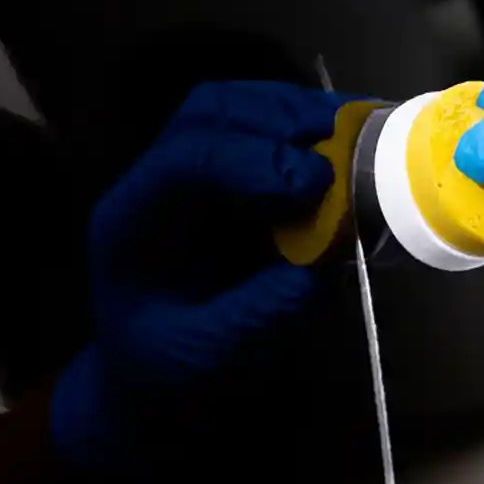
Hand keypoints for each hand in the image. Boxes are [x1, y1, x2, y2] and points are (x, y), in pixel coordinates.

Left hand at [51, 81, 350, 468]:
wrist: (151, 375)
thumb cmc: (166, 367)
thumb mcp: (206, 355)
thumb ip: (259, 312)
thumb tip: (324, 267)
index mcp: (130, 223)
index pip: (185, 159)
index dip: (252, 159)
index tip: (314, 182)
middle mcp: (154, 182)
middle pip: (208, 112)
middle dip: (279, 119)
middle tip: (342, 144)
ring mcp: (188, 172)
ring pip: (235, 107)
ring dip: (296, 114)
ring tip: (353, 134)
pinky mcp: (224, 176)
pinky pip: (260, 129)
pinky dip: (305, 128)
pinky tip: (344, 142)